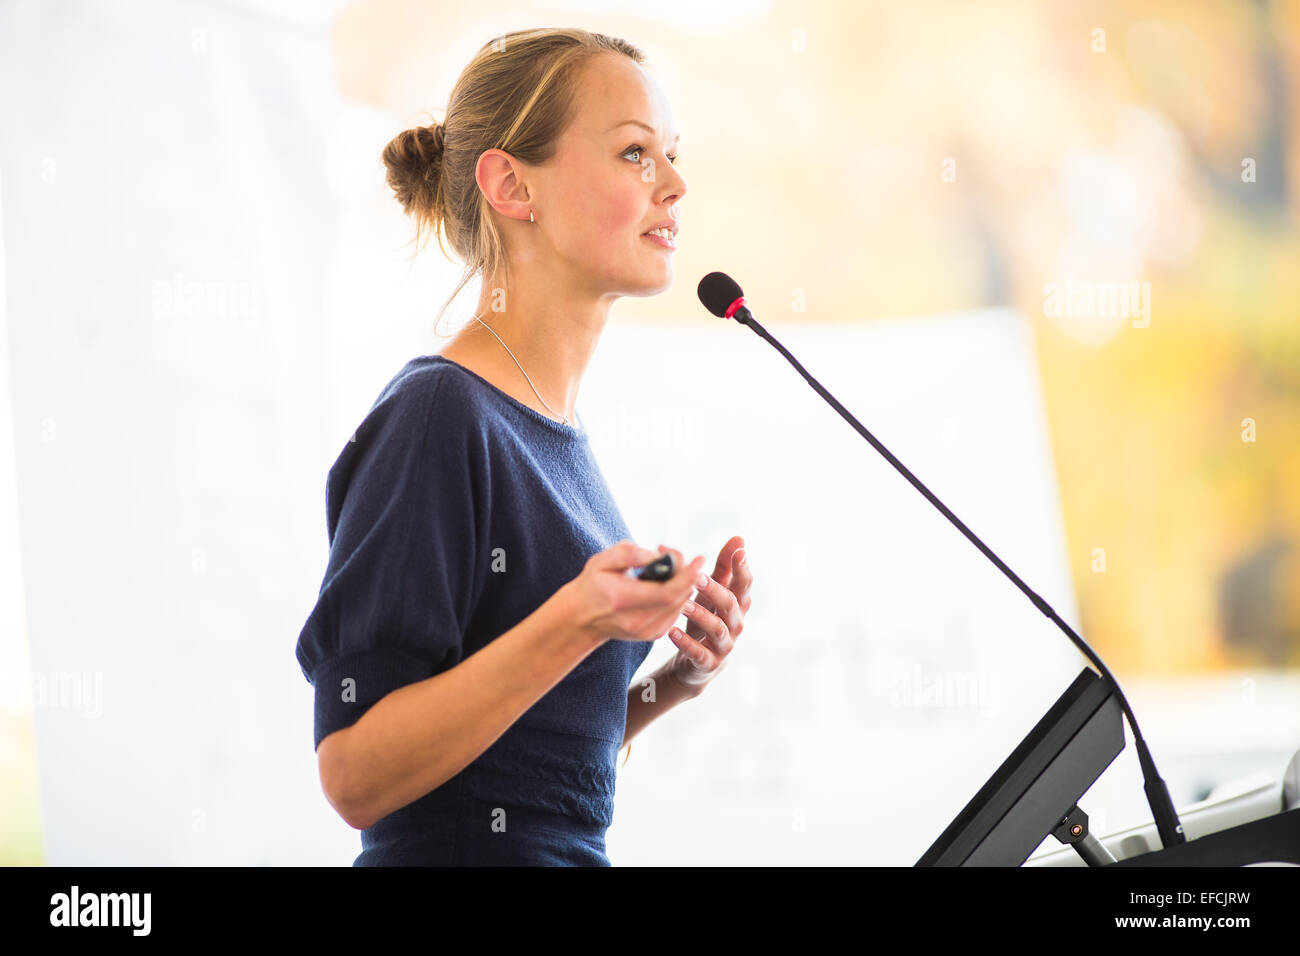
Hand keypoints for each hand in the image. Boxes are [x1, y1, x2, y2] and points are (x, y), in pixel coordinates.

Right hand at [563, 540, 705, 644]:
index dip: (688, 576)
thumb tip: (659, 555)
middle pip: (678, 598)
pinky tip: (667, 584)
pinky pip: (676, 611)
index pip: (667, 592)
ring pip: (680, 605)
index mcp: (622, 600)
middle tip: (683, 558)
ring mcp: (646, 632)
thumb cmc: (592, 584)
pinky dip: (678, 596)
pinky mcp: (652, 635)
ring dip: (684, 584)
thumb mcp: (602, 561)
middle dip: (687, 575)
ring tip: (672, 568)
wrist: (581, 618)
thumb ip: (631, 554)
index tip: (700, 558)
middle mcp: (636, 622)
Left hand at [661, 535, 751, 695]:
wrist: (697, 662)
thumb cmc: (707, 618)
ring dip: (701, 615)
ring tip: (682, 604)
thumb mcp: (714, 592)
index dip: (743, 567)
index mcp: (738, 603)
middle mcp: (736, 623)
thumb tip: (739, 537)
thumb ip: (724, 566)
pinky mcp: (709, 662)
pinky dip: (686, 643)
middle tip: (696, 576)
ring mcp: (724, 644)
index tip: (739, 549)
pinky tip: (671, 632)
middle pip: (731, 604)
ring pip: (717, 628)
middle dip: (715, 589)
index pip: (745, 583)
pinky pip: (700, 653)